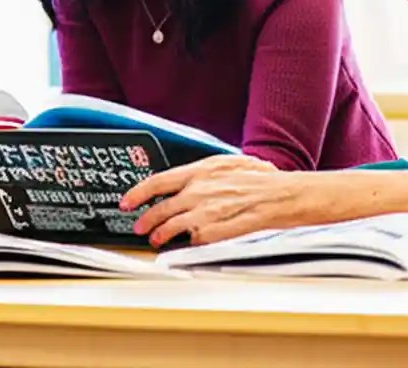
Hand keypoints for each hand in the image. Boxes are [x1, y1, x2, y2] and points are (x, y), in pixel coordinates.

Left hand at [120, 156, 318, 247]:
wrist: (280, 195)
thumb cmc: (260, 179)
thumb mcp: (230, 163)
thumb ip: (207, 172)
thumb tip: (193, 178)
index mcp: (199, 171)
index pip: (157, 182)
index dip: (137, 193)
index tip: (127, 202)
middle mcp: (197, 191)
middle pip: (160, 208)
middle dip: (145, 219)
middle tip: (139, 227)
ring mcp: (204, 213)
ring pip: (170, 226)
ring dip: (160, 235)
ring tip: (156, 239)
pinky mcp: (213, 232)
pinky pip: (191, 240)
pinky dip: (185, 243)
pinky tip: (183, 245)